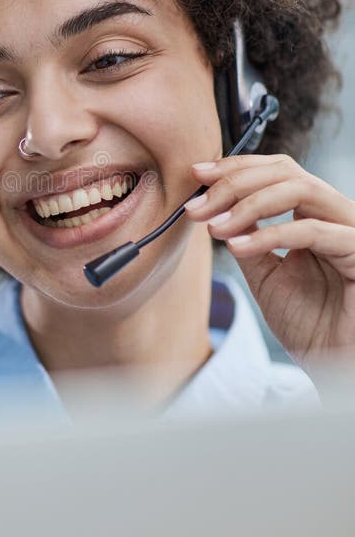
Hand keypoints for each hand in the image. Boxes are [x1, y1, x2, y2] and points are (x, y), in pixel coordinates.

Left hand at [184, 154, 354, 374]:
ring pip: (300, 189)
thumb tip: (216, 209)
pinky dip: (271, 234)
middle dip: (234, 183)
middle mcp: (335, 215)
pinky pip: (314, 231)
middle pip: (285, 171)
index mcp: (315, 215)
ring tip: (216, 227)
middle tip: (197, 207)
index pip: (276, 171)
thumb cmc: (311, 326)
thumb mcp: (266, 275)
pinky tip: (239, 246)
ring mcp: (350, 230)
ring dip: (249, 203)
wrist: (336, 369)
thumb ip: (248, 239)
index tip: (197, 174)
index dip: (236, 167)